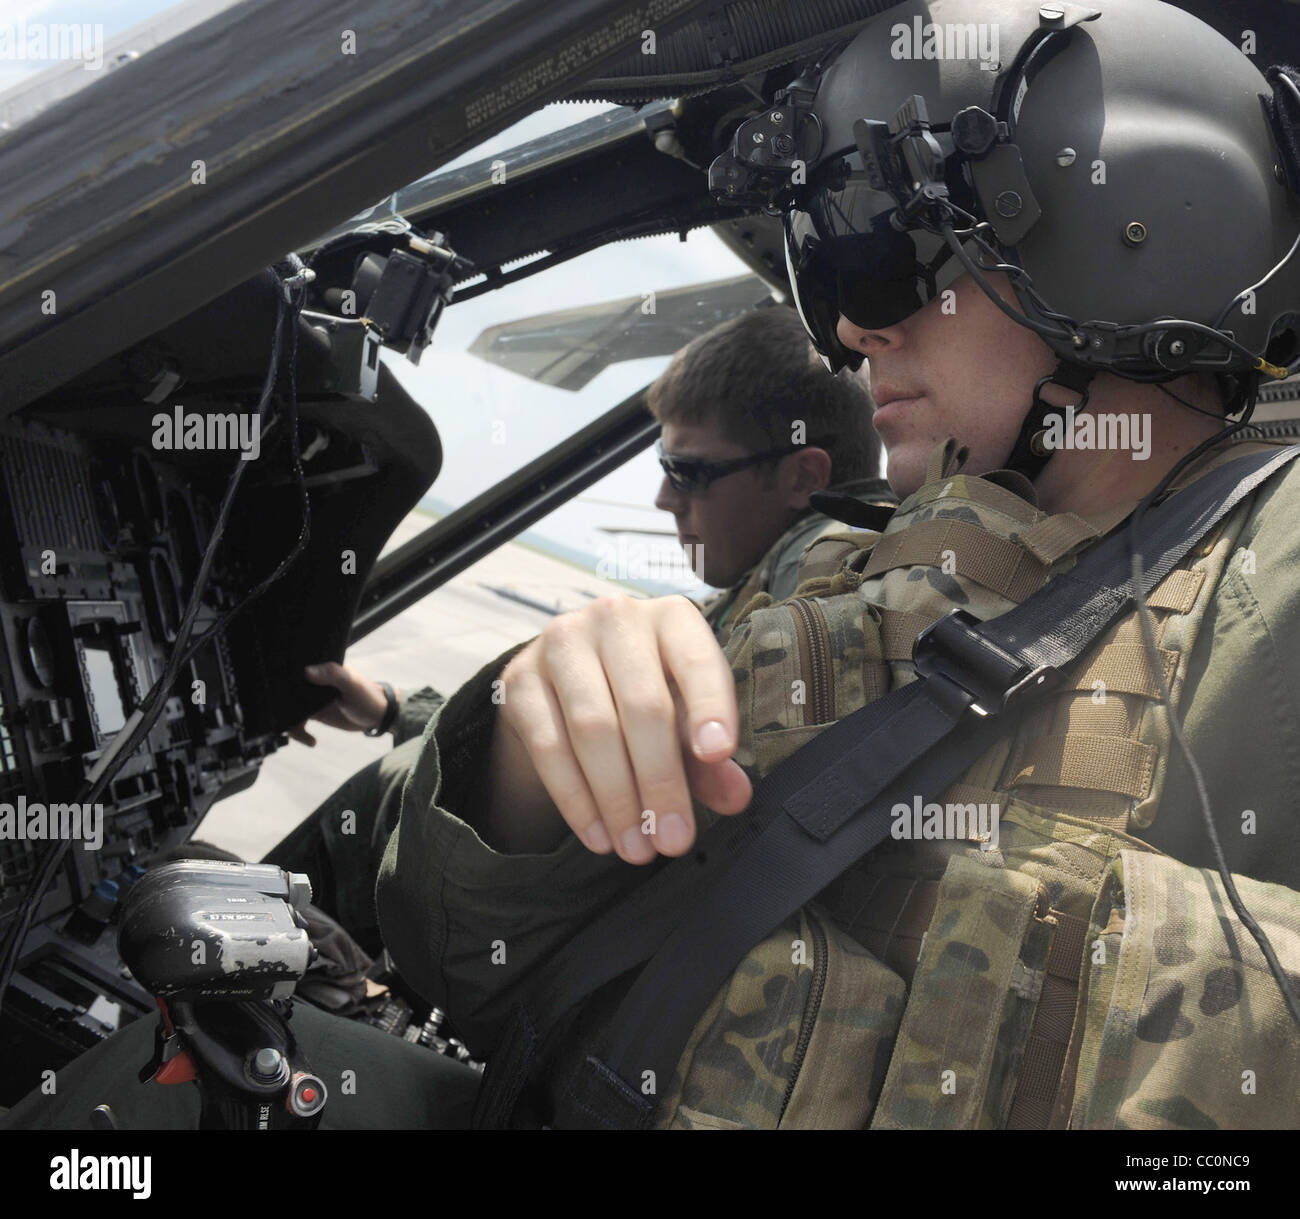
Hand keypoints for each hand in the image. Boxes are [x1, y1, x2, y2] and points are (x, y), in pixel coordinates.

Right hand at [288, 662, 390, 745]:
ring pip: (289, 709)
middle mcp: (312, 682)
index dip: (282, 681)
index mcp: (320, 668)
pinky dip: (299, 733)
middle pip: (286, 692)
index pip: (294, 672)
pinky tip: (312, 741)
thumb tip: (307, 671)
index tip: (276, 695)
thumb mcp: (351, 684)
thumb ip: (332, 675)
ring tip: (301, 735)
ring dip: (289, 724)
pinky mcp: (314, 713)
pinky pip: (298, 722)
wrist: (378, 716)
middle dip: (280, 706)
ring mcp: (312, 698)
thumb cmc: (367, 696)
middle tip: (288, 720)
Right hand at [486, 595, 752, 862]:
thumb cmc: (646, 692)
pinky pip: (548, 746)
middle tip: (674, 839)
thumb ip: (709, 757)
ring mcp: (561, 644)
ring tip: (637, 848)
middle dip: (660, 781)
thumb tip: (734, 797)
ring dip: (618, 799)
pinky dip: (576, 800)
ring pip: (592, 728)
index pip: (697, 659)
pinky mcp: (519, 680)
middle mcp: (614, 618)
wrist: (569, 676)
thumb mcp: (686, 716)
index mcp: (671, 618)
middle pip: (642, 704)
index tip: (719, 753)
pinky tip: (599, 835)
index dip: (710, 705)